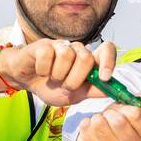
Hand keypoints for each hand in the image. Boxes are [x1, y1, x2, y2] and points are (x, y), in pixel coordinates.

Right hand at [0, 39, 116, 106]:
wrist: (27, 83)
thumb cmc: (51, 87)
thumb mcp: (75, 95)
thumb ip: (93, 91)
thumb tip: (113, 91)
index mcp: (88, 61)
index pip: (107, 49)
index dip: (109, 61)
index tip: (104, 78)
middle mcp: (77, 50)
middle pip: (86, 58)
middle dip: (75, 79)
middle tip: (65, 86)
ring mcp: (60, 46)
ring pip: (67, 56)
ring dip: (58, 75)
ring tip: (52, 79)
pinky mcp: (43, 45)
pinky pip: (47, 56)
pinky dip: (43, 70)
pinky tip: (41, 72)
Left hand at [75, 89, 140, 140]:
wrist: (108, 136)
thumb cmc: (127, 121)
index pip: (136, 115)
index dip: (128, 107)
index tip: (125, 110)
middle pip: (118, 122)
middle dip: (112, 112)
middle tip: (111, 115)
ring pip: (99, 124)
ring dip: (98, 117)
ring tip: (102, 120)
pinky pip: (85, 130)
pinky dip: (87, 124)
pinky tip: (92, 127)